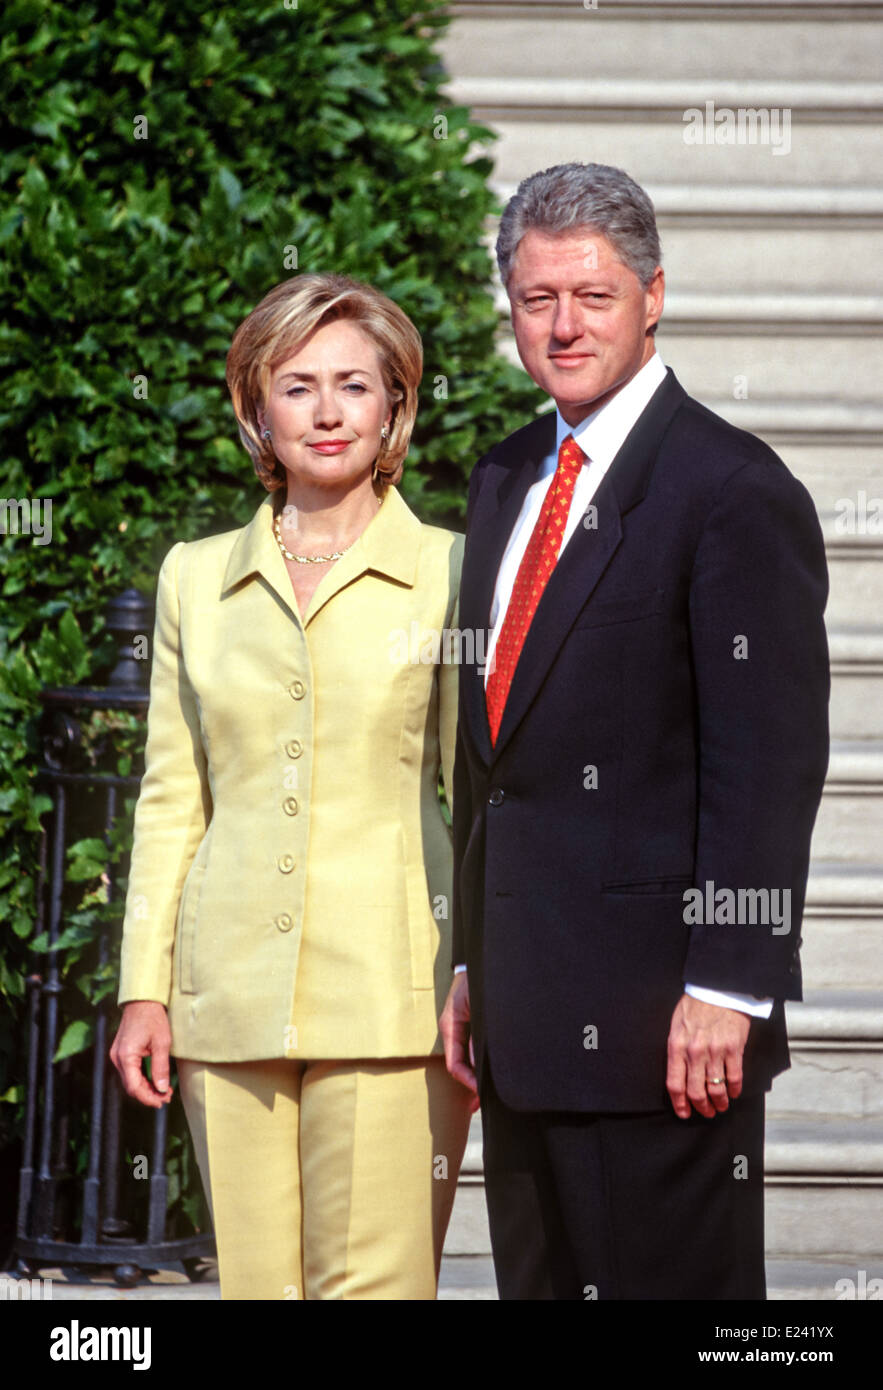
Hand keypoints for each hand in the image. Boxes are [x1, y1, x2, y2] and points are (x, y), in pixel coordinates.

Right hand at [110, 1001, 173, 1108]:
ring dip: (146, 1087)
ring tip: (163, 1091)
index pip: (134, 1087)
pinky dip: (141, 1078)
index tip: (162, 1102)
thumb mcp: (162, 1043)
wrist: (142, 1000)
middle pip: (131, 1086)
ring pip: (130, 1080)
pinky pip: (130, 1071)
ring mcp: (117, 1055)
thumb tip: (161, 1089)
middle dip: (148, 1094)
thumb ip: (161, 1067)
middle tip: (166, 1098)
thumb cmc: (153, 1018)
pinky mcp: (121, 1053)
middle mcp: (117, 1058)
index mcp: (126, 1056)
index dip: (148, 1098)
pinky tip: (154, 1081)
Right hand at [440, 972, 479, 1113]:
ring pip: (468, 1060)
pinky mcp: (473, 1028)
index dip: (467, 1080)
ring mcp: (463, 1031)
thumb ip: (477, 1035)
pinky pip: (475, 1051)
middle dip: (471, 1086)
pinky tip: (491, 1074)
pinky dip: (481, 1065)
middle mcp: (455, 1032)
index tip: (480, 1092)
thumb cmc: (476, 980)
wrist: (481, 961)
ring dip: (477, 1077)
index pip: (454, 1064)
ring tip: (487, 1097)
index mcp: (450, 1028)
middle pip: (460, 1066)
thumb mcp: (476, 1007)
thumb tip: (479, 1063)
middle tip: (482, 1105)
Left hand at [666, 993, 750, 1118]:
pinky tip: (733, 1093)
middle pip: (696, 1092)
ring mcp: (715, 1051)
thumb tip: (678, 1074)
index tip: (684, 1112)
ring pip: (716, 1089)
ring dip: (719, 1103)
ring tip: (720, 1106)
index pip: (675, 1084)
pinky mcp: (734, 1049)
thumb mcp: (676, 1026)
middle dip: (701, 1108)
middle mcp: (694, 1052)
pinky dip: (734, 1090)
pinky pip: (734, 1078)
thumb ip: (676, 1050)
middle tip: (706, 1112)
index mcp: (677, 1046)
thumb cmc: (695, 1006)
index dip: (679, 1103)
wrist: (717, 989)